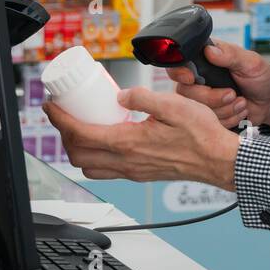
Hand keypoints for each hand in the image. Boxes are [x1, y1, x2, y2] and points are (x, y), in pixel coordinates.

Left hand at [44, 87, 239, 189]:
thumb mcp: (173, 104)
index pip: (80, 134)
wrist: (218, 161)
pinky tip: (105, 137)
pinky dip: (94, 156)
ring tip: (80, 126)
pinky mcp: (140, 174)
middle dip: (63, 135)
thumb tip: (121, 94)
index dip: (60, 120)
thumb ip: (144, 97)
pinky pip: (106, 171)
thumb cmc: (201, 134)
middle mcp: (126, 162)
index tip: (51, 106)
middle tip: (63, 114)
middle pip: (77, 155)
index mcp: (128, 143)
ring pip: (89, 167)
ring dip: (77, 149)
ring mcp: (132, 172)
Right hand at [167, 39, 269, 134]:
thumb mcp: (250, 61)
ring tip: (242, 102)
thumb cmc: (262, 75)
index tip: (191, 79)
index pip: (179, 66)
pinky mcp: (211, 118)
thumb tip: (210, 50)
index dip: (180, 73)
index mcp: (205, 62)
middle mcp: (200, 81)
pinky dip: (229, 120)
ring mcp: (204, 101)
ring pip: (199, 113)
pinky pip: (210, 125)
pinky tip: (241, 111)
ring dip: (225, 109)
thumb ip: (230, 54)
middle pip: (186, 94)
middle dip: (212, 98)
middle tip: (232, 93)